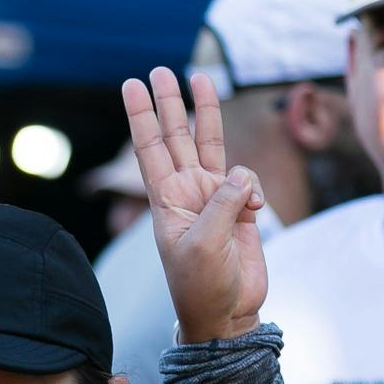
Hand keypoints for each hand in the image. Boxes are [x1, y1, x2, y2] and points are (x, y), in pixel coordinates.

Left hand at [120, 67, 266, 343]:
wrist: (227, 312)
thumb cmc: (203, 285)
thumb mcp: (205, 245)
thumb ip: (222, 204)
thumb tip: (240, 174)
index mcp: (166, 199)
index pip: (149, 148)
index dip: (141, 116)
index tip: (130, 85)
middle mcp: (186, 191)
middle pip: (176, 136)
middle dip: (169, 103)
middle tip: (160, 70)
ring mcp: (213, 197)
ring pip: (209, 145)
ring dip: (205, 112)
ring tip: (201, 78)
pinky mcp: (239, 208)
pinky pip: (246, 181)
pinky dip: (251, 187)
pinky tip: (253, 210)